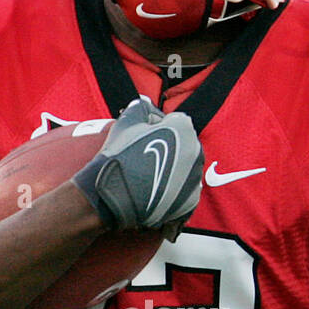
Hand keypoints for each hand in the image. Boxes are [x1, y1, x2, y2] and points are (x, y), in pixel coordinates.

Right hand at [71, 96, 203, 231]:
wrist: (112, 197)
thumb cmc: (119, 156)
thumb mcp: (126, 122)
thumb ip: (140, 107)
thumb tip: (146, 106)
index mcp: (184, 129)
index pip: (174, 122)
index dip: (157, 128)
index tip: (142, 139)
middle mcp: (196, 153)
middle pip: (183, 146)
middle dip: (169, 149)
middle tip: (143, 159)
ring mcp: (195, 180)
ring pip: (185, 170)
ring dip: (172, 171)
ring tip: (147, 178)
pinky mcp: (190, 203)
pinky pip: (184, 193)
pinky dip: (173, 193)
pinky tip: (154, 193)